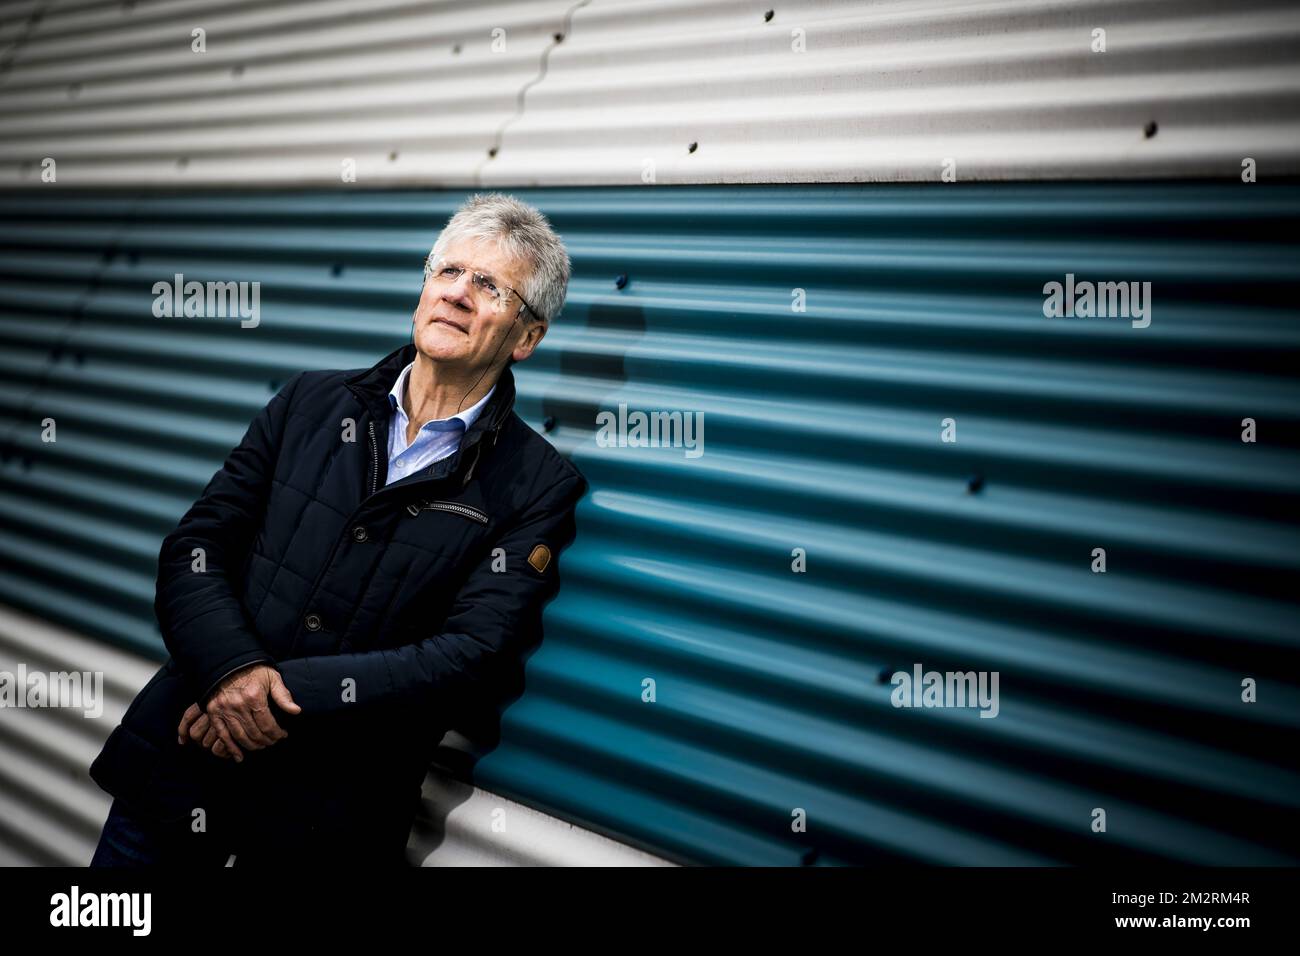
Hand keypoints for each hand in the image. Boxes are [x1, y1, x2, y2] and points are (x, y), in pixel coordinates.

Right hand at [176, 664, 300, 762]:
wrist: (228, 662)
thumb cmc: (253, 670)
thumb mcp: (272, 677)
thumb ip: (283, 696)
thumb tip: (296, 711)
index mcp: (254, 697)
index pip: (268, 724)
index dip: (277, 733)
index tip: (283, 735)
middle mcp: (238, 706)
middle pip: (254, 733)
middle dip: (267, 741)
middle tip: (273, 742)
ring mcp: (224, 710)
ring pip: (240, 736)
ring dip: (252, 745)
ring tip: (261, 746)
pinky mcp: (214, 713)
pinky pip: (222, 735)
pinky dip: (230, 748)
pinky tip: (238, 757)